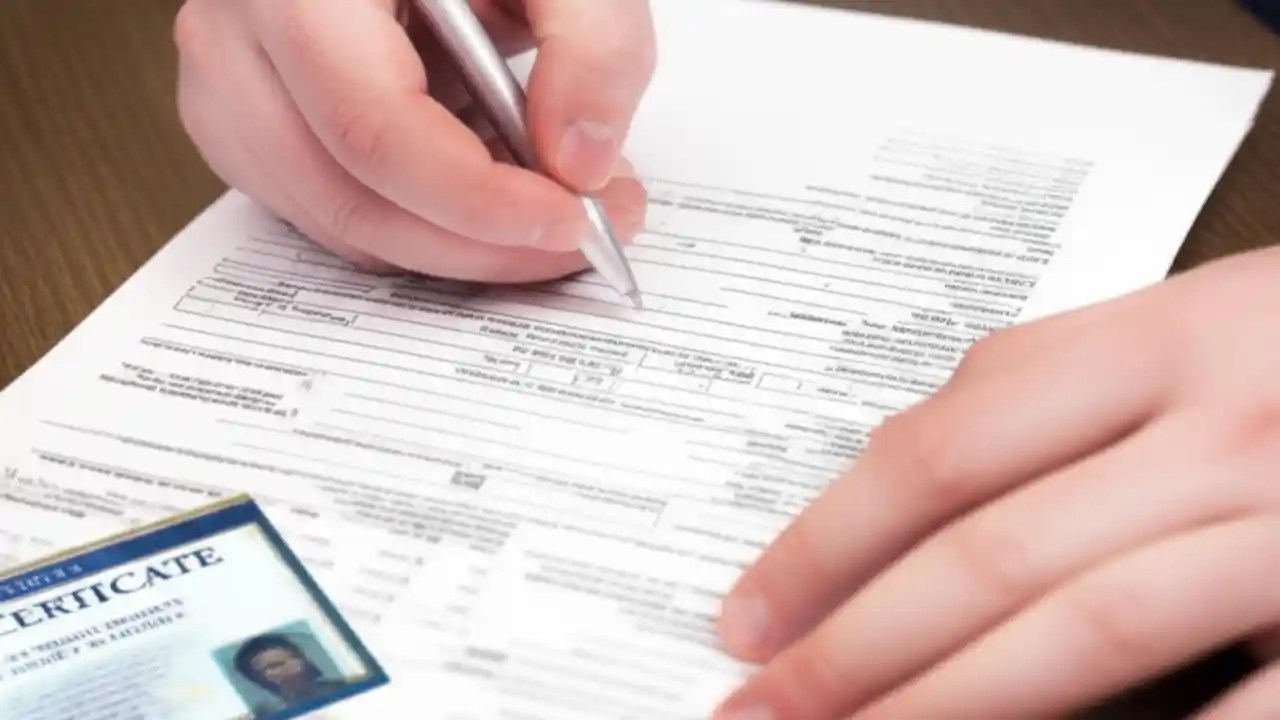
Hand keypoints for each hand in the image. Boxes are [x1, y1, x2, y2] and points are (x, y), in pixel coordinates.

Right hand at [173, 0, 653, 280]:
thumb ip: (593, 41)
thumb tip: (584, 164)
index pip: (376, 127)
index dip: (480, 200)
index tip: (573, 220)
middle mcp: (236, 34)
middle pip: (354, 199)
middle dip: (484, 243)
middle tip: (586, 233)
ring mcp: (226, 87)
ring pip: (340, 223)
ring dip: (456, 242)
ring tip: (547, 201)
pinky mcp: (243, 124)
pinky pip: (329, 212)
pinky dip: (416, 222)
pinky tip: (482, 186)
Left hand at [713, 245, 1279, 718]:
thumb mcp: (1189, 325)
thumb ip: (1046, 390)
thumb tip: (888, 472)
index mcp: (1163, 339)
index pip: (943, 450)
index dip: (827, 543)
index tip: (750, 612)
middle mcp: (1229, 424)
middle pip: (992, 553)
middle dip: (855, 648)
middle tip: (757, 706)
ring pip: (1086, 631)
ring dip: (945, 706)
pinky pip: (1237, 707)